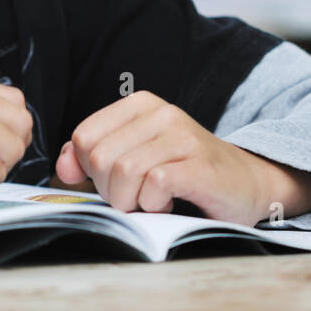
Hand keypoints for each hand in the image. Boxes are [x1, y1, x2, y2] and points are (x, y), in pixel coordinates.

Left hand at [54, 91, 310, 226]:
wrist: (248, 185)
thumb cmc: (186, 174)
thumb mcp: (137, 157)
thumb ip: (96, 157)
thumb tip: (62, 165)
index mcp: (140, 105)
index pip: (84, 137)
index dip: (89, 171)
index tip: (114, 183)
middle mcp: (161, 112)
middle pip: (100, 157)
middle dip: (110, 190)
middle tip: (136, 197)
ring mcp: (181, 136)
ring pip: (123, 172)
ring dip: (132, 201)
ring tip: (153, 201)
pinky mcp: (198, 164)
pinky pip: (152, 187)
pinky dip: (153, 206)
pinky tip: (169, 203)